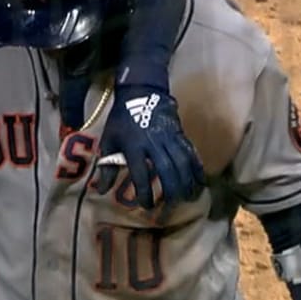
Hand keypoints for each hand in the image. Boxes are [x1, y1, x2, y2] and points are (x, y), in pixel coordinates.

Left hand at [94, 84, 205, 208]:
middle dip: (171, 189)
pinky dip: (196, 167)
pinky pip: (190, 152)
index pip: (140, 173)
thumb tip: (100, 191)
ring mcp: (169, 137)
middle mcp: (153, 143)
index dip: (144, 191)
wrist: (140, 93)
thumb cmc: (121, 120)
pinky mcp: (180, 134)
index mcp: (133, 145)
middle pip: (166, 169)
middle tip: (172, 205)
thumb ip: (106, 167)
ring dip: (186, 181)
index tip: (146, 205)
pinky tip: (200, 181)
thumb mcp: (109, 140)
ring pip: (182, 162)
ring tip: (189, 197)